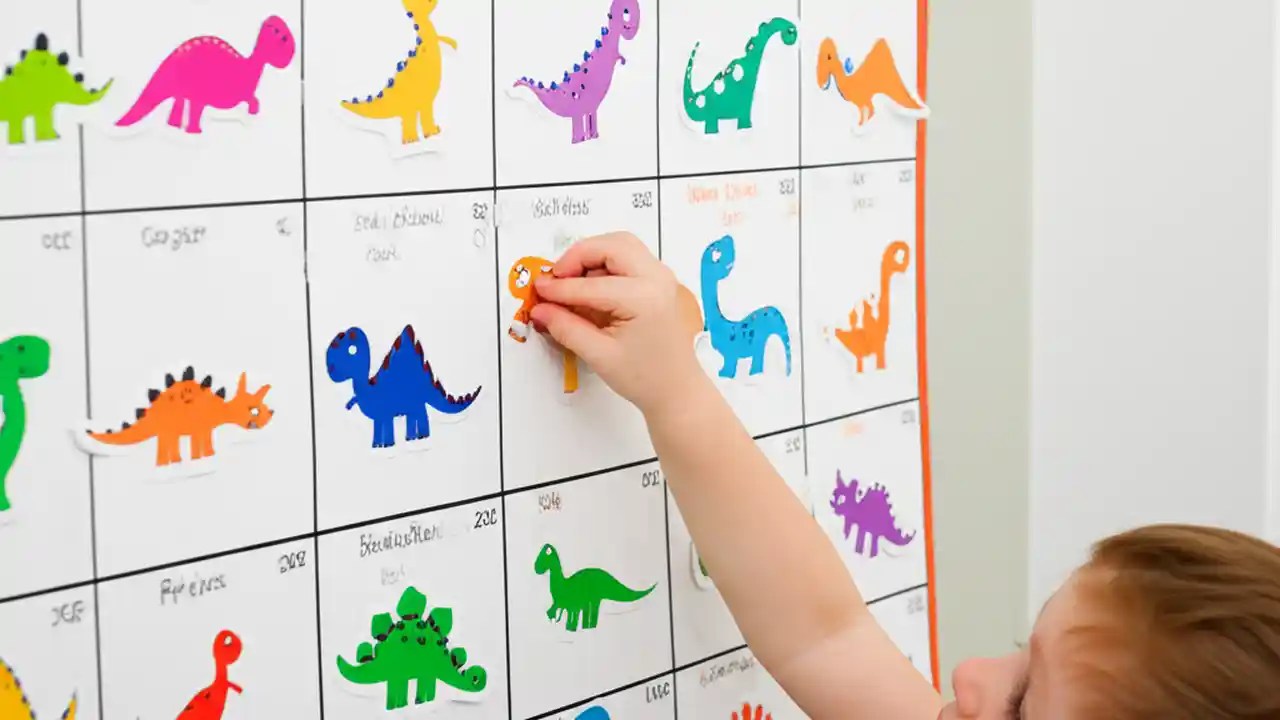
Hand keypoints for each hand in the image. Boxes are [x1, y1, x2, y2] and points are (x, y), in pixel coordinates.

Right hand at [530, 231, 707, 418]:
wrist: (678, 390)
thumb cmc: (646, 377)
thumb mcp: (599, 355)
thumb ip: (566, 328)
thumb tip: (541, 309)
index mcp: (644, 298)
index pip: (592, 284)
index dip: (560, 288)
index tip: (539, 291)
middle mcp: (657, 279)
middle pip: (611, 245)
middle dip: (578, 256)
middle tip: (556, 278)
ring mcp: (661, 277)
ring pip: (621, 245)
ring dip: (592, 256)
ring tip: (571, 281)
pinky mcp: (658, 281)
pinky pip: (629, 257)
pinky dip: (605, 263)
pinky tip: (590, 286)